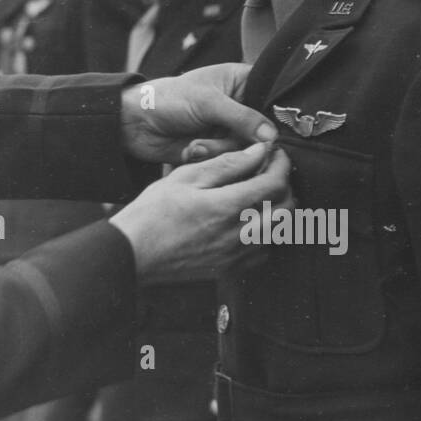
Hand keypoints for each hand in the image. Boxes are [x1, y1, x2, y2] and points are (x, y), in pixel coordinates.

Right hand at [109, 141, 292, 284]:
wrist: (134, 252)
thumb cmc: (153, 212)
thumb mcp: (185, 176)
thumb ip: (226, 164)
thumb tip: (258, 152)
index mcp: (227, 207)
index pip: (275, 183)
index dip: (281, 164)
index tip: (275, 154)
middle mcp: (238, 234)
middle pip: (287, 210)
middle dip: (285, 185)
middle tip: (271, 171)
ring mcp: (236, 255)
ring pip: (280, 232)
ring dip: (279, 210)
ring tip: (262, 194)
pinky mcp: (230, 269)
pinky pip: (264, 251)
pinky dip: (266, 234)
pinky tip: (249, 222)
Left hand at [120, 63, 277, 165]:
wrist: (136, 123)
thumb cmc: (168, 98)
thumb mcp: (207, 102)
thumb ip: (242, 117)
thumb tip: (272, 137)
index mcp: (242, 82)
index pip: (274, 98)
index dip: (276, 117)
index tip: (269, 134)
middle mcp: (241, 106)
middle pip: (263, 131)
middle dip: (240, 140)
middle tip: (222, 138)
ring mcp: (229, 129)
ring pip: (245, 150)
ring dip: (218, 150)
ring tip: (195, 143)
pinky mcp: (217, 149)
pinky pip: (228, 161)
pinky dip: (208, 157)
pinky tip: (190, 149)